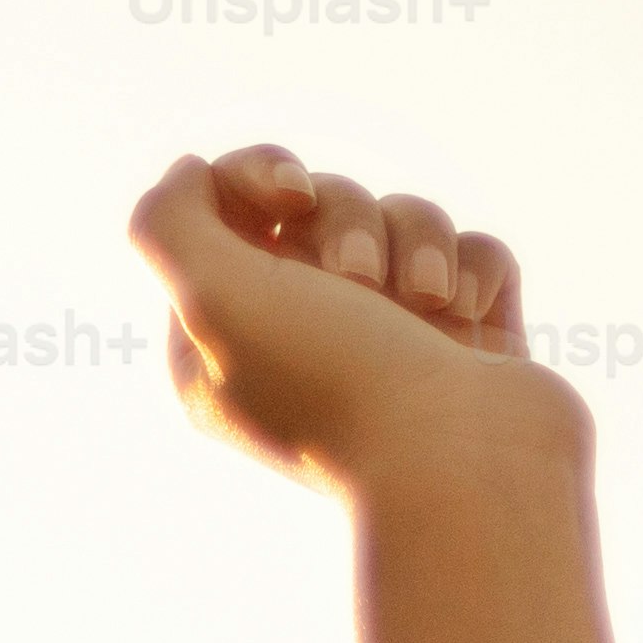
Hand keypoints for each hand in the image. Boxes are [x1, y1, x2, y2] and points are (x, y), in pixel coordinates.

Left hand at [127, 145, 582, 492]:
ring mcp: (393, 340)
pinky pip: (474, 251)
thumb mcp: (209, 295)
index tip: (291, 197)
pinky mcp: (466, 342)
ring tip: (428, 305)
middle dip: (348, 220)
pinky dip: (474, 272)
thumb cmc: (333, 384)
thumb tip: (190, 173)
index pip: (228, 206)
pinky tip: (465, 322)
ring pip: (403, 218)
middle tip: (357, 284)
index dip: (259, 175)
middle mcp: (305, 338)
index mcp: (225, 339)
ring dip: (418, 243)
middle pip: (324, 201)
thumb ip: (167, 221)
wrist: (460, 469)